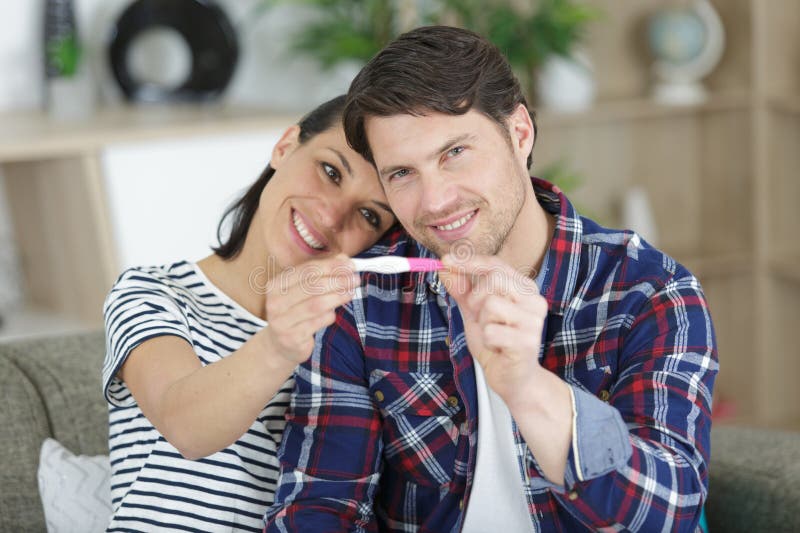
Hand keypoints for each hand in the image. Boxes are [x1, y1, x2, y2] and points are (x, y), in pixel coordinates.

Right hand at [259, 255, 359, 366]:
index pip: (307, 270)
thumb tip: (343, 258)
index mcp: (276, 285)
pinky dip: (329, 316)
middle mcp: (275, 302)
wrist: (280, 345)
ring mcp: (282, 321)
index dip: (331, 266)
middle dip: (337, 280)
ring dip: (337, 297)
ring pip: (316, 304)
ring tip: (350, 293)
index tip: (350, 265)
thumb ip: (322, 273)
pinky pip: (317, 322)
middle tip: (354, 279)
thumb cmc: (295, 312)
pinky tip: (334, 313)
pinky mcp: (292, 337)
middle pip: (312, 286)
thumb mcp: (304, 291)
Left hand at [439, 254, 547, 405]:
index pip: (495, 264)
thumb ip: (462, 290)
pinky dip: (486, 341)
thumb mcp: (474, 313)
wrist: (513, 379)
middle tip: (479, 318)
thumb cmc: (496, 342)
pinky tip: (498, 349)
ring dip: (482, 323)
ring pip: (491, 304)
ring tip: (493, 336)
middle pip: (494, 278)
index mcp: (524, 289)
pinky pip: (491, 331)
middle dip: (476, 298)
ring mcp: (533, 321)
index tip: (445, 261)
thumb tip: (444, 267)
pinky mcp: (527, 342)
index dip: (469, 261)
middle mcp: (534, 301)